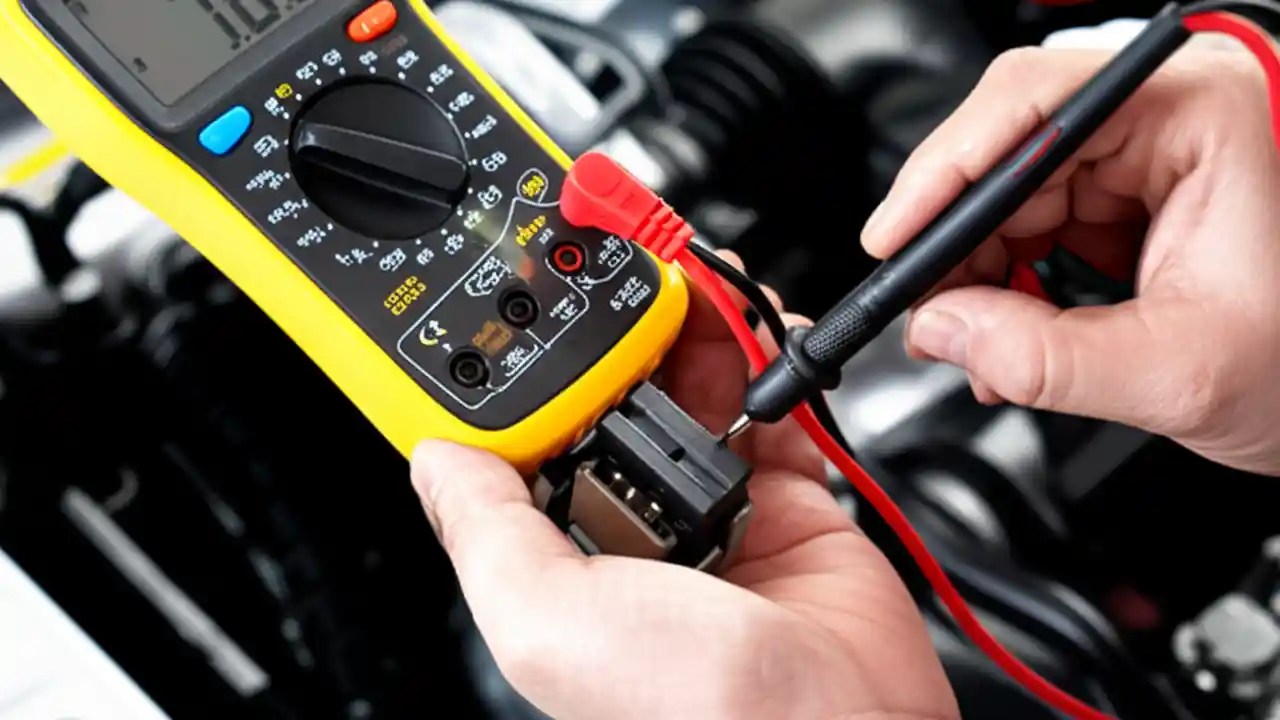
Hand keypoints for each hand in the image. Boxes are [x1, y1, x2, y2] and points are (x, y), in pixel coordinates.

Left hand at [409, 257, 957, 719]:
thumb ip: (487, 533)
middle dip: (619, 327)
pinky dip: (772, 356)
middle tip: (624, 263)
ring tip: (698, 282)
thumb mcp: (549, 620)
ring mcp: (711, 505)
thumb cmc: (697, 711)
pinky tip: (763, 333)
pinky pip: (774, 403)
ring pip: (693, 383)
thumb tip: (435, 459)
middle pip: (615, 393)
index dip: (524, 362)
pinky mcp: (788, 494)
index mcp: (562, 551)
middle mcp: (633, 524)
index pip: (526, 434)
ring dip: (696, 326)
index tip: (521, 291)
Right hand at [862, 45, 1279, 475]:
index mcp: (1203, 113)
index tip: (896, 239)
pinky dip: (1000, 280)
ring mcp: (1143, 153)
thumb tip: (941, 329)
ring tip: (971, 338)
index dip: (947, 171)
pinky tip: (1001, 329)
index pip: (1035, 103)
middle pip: (1008, 148)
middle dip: (952, 238)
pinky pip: (1030, 223)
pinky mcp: (1124, 195)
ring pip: (1007, 191)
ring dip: (971, 269)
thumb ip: (1043, 360)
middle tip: (922, 308)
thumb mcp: (1176, 374)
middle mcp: (1166, 115)